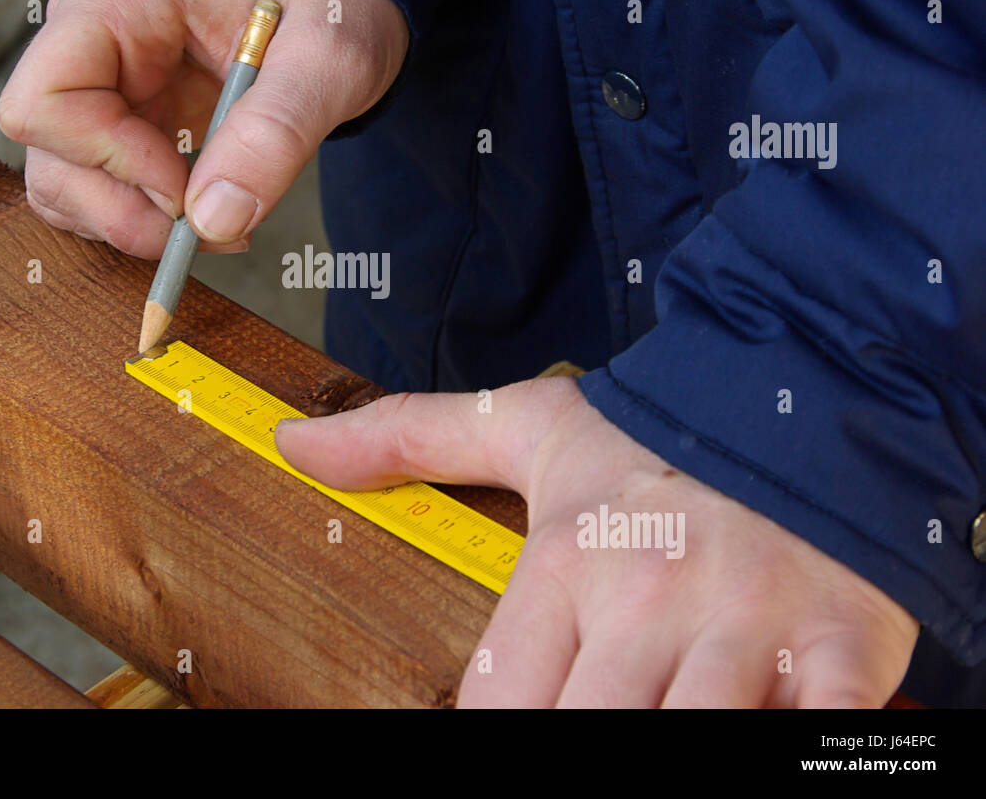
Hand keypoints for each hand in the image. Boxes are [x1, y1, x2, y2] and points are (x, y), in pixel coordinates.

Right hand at [0, 0, 408, 256]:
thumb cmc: (327, 3)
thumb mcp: (331, 58)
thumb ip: (276, 133)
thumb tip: (212, 220)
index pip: (43, 99)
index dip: (105, 160)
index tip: (182, 186)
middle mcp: (86, 37)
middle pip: (47, 155)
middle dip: (124, 210)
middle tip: (206, 228)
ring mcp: (95, 82)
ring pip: (61, 183)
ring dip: (132, 224)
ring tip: (216, 223)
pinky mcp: (115, 121)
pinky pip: (94, 190)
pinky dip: (142, 219)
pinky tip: (205, 211)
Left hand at [275, 377, 918, 706]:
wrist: (802, 391)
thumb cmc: (660, 436)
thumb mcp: (527, 426)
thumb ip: (409, 439)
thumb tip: (293, 445)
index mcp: (566, 558)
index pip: (497, 703)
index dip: (492, 736)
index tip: (512, 721)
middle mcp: (647, 596)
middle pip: (585, 732)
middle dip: (583, 742)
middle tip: (592, 708)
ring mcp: (744, 626)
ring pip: (685, 736)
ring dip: (669, 739)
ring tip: (653, 714)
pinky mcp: (839, 649)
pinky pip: (809, 731)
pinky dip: (784, 739)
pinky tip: (758, 723)